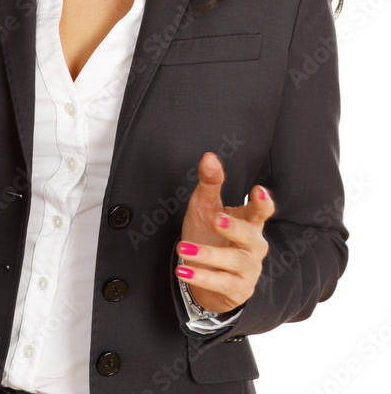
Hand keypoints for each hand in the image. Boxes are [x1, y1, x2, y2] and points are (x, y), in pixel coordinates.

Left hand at [176, 152, 274, 313]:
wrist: (207, 275)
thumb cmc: (210, 234)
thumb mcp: (206, 206)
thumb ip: (210, 183)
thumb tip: (209, 156)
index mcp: (249, 222)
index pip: (261, 211)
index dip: (262, 202)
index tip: (258, 190)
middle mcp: (254, 245)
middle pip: (249, 236)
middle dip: (234, 227)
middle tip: (216, 218)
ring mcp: (248, 269)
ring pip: (232, 260)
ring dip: (207, 254)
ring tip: (183, 249)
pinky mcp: (238, 289)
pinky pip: (221, 282)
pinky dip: (201, 277)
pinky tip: (183, 271)